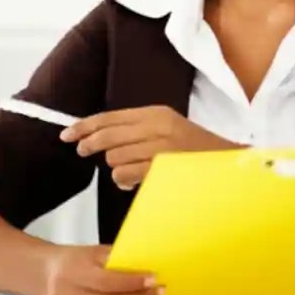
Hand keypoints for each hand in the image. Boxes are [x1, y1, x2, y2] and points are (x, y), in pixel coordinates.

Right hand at [42, 245, 161, 294]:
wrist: (46, 274)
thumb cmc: (74, 261)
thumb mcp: (93, 252)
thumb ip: (116, 259)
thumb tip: (146, 268)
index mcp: (72, 270)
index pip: (107, 282)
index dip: (133, 282)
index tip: (153, 279)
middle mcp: (66, 294)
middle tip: (157, 292)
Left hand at [59, 105, 239, 189]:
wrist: (228, 164)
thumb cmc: (193, 150)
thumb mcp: (165, 129)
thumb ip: (135, 131)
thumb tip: (99, 137)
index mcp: (155, 113)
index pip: (109, 117)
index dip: (84, 125)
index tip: (66, 133)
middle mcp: (157, 126)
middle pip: (106, 136)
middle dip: (89, 144)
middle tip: (80, 151)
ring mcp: (160, 148)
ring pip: (114, 158)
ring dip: (113, 167)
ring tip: (126, 171)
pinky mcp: (161, 168)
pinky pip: (125, 174)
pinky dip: (123, 180)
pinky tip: (132, 181)